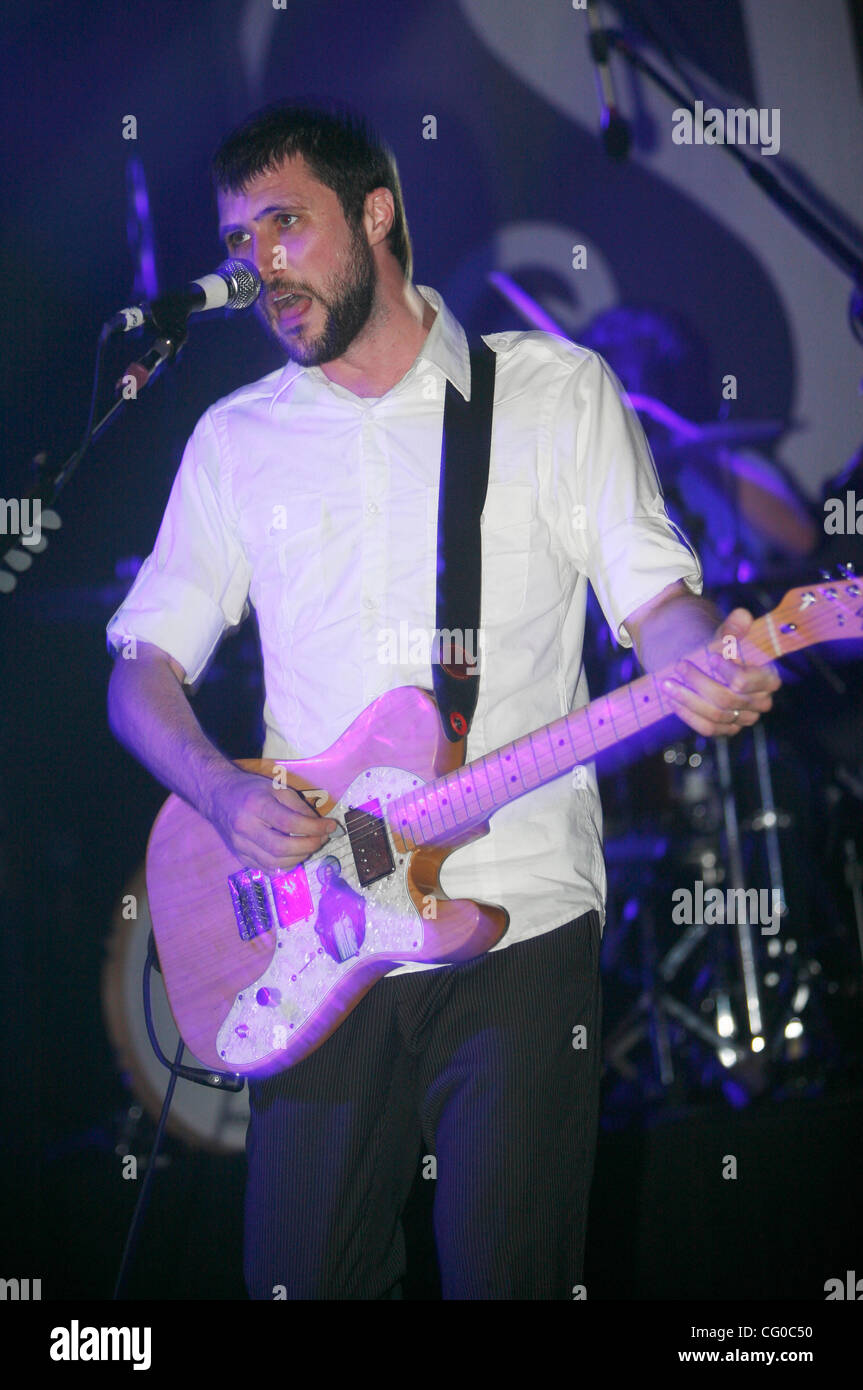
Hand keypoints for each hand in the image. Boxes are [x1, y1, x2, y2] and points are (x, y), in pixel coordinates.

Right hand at [207, 766, 337, 871]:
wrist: (218, 796)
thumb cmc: (251, 790)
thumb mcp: (277, 788)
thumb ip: (299, 806)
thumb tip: (320, 826)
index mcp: (255, 805)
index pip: (289, 822)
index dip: (314, 827)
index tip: (331, 826)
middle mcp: (245, 828)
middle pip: (282, 847)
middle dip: (309, 845)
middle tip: (322, 838)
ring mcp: (240, 846)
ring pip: (275, 862)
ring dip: (300, 857)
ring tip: (310, 845)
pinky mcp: (240, 857)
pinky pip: (267, 869)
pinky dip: (287, 865)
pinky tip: (295, 854)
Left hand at [661, 608, 780, 737]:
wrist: (714, 668)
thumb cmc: (724, 651)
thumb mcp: (728, 638)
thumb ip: (734, 628)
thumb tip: (742, 615)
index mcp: (768, 679)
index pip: (747, 682)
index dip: (729, 672)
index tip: (712, 658)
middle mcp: (760, 703)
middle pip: (727, 699)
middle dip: (699, 683)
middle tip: (679, 666)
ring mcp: (744, 719)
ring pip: (715, 715)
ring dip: (688, 700)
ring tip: (667, 684)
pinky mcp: (727, 729)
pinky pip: (707, 728)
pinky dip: (688, 715)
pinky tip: (672, 701)